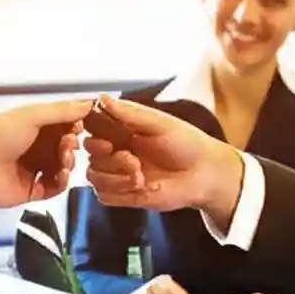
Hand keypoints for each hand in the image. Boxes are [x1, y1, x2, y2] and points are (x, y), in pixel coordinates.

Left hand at [0, 99, 90, 208]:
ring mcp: (32, 168)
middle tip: (69, 143)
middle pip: (66, 147)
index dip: (76, 126)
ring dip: (69, 163)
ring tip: (63, 159)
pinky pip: (55, 188)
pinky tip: (60, 175)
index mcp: (32, 125)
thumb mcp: (32, 115)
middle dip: (73, 145)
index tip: (85, 125)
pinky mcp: (31, 189)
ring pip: (63, 168)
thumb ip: (62, 110)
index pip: (63, 125)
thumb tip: (88, 104)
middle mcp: (33, 146)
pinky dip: (61, 183)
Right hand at [84, 95, 244, 227]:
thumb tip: (101, 98)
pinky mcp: (123, 195)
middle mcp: (116, 150)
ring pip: (93, 176)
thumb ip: (129, 112)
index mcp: (121, 130)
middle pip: (89, 154)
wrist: (205, 175)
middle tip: (131, 158)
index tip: (104, 136)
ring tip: (140, 176)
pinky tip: (141, 187)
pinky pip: (103, 195)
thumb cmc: (187, 144)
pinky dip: (119, 191)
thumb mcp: (159, 123)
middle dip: (107, 157)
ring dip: (115, 177)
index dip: (91, 132)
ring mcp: (119, 173)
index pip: (90, 127)